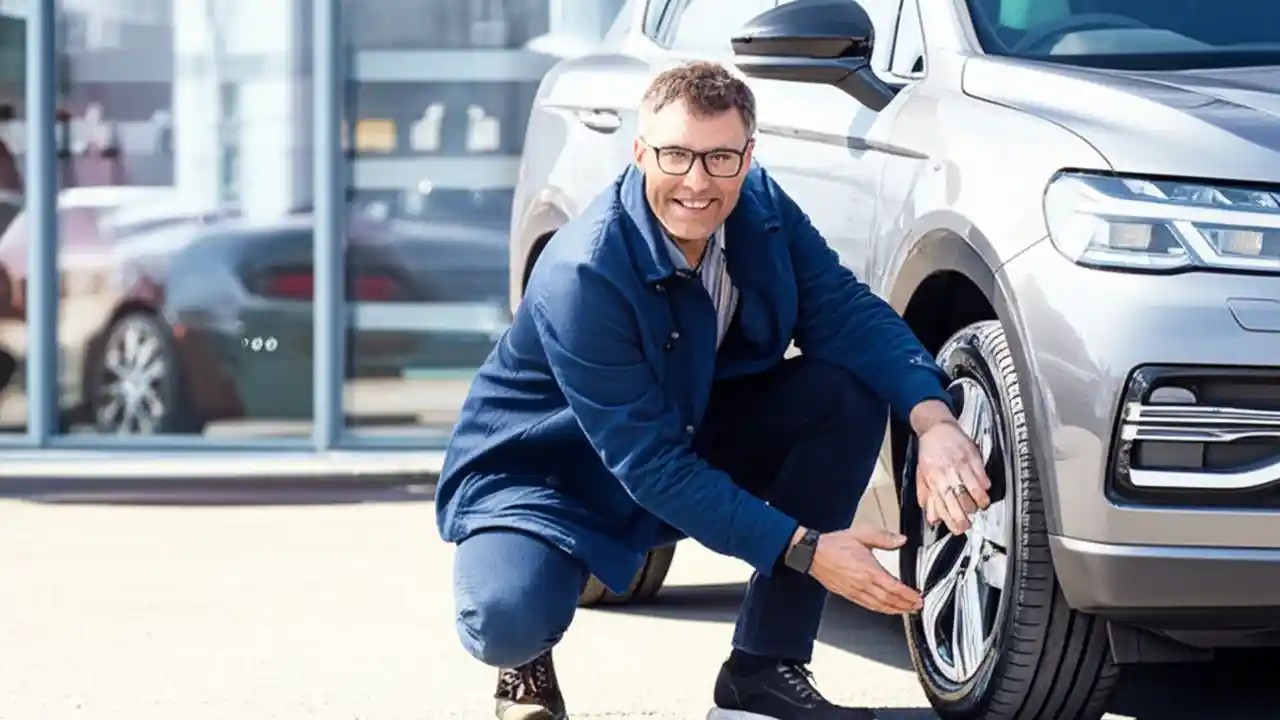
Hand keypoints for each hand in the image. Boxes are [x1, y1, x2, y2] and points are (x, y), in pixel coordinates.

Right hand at [805, 525, 922, 614]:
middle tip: (916, 607)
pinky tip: (884, 609)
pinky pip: (867, 606)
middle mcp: (863, 584)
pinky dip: (879, 610)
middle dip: (905, 605)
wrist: (813, 553)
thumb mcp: (861, 534)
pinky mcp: (848, 594)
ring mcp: (855, 591)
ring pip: (879, 606)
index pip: (894, 587)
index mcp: (869, 570)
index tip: (918, 598)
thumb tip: (901, 540)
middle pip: (889, 600)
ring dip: (894, 610)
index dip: (908, 595)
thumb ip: (884, 537)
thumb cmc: (834, 544)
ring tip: (905, 610)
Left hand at [914, 417, 991, 535]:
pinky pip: (980, 472)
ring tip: (981, 506)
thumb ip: (927, 496)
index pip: (942, 504)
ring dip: (978, 500)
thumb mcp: (922, 474)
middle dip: (964, 515)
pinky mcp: (971, 455)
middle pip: (957, 498)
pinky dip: (984, 483)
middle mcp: (946, 473)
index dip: (951, 519)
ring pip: (971, 486)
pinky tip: (986, 490)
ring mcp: (959, 464)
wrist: (936, 427)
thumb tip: (932, 516)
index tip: (958, 529)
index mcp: (933, 479)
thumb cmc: (930, 451)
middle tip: (969, 524)